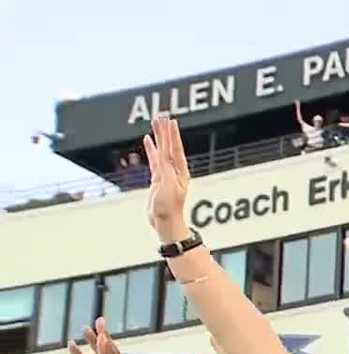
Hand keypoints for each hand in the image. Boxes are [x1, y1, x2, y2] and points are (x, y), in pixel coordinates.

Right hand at [143, 116, 191, 242]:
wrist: (164, 222)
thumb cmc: (168, 208)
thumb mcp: (167, 188)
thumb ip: (164, 171)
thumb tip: (163, 157)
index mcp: (179, 172)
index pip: (175, 149)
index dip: (172, 135)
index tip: (170, 121)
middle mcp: (174, 170)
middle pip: (168, 146)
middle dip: (165, 131)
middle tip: (161, 116)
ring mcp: (166, 173)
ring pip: (161, 150)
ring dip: (159, 137)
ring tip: (155, 122)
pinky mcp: (158, 178)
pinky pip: (154, 159)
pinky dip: (152, 149)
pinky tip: (148, 140)